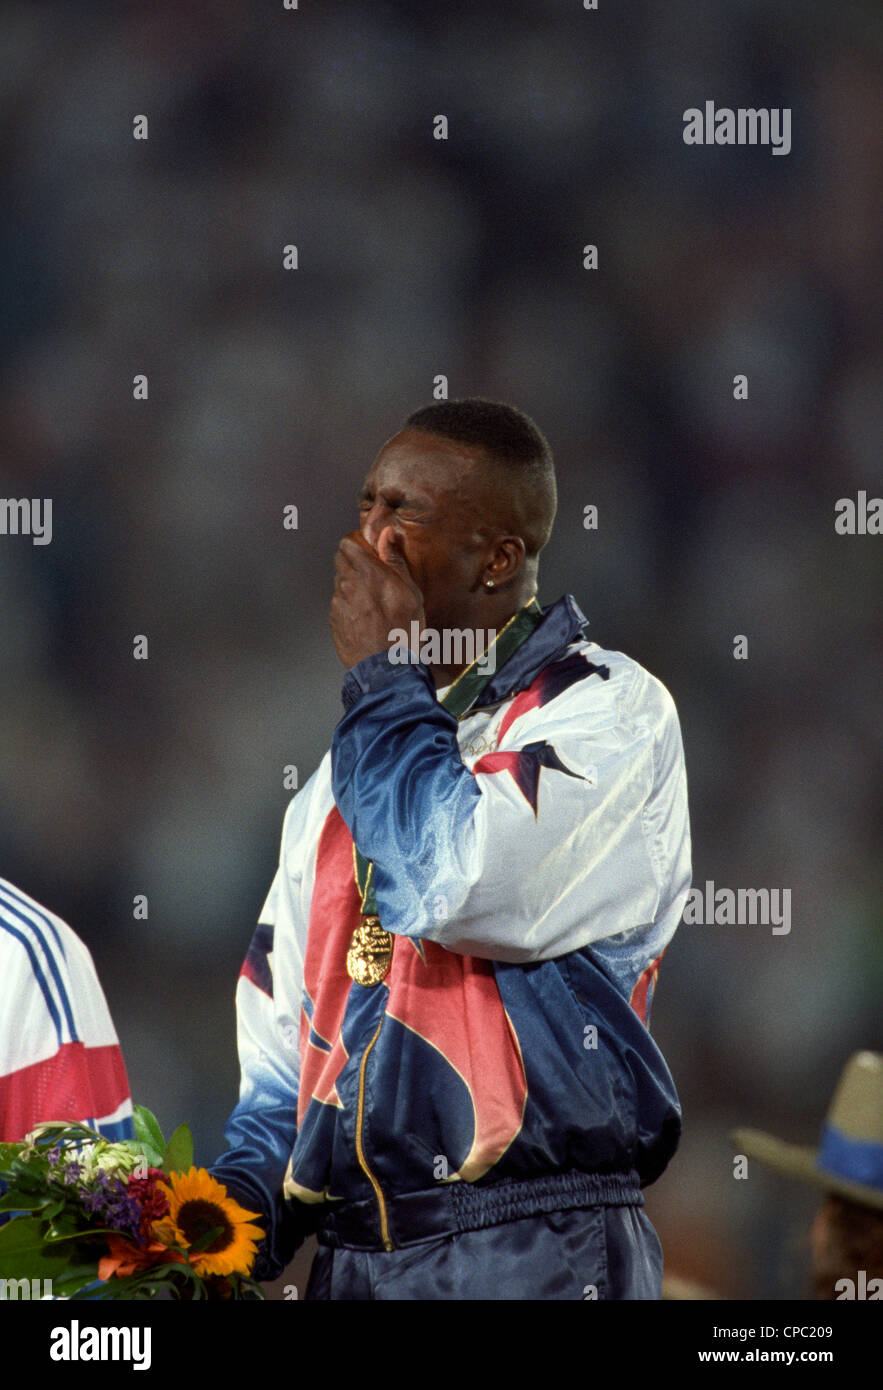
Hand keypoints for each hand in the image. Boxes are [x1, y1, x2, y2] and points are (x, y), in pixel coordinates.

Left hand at [330, 528, 424, 668]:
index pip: (347, 543)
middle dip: (353, 563)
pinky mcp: (334, 620)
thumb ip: (395, 560)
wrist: (386, 668)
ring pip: (340, 583)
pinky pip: (339, 604)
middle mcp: (348, 584)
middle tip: (372, 576)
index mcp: (367, 572)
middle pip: (340, 560)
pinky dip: (349, 605)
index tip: (369, 553)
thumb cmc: (403, 631)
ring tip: (372, 602)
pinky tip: (366, 618)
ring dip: (352, 585)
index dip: (357, 545)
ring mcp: (338, 603)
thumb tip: (386, 534)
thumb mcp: (410, 592)